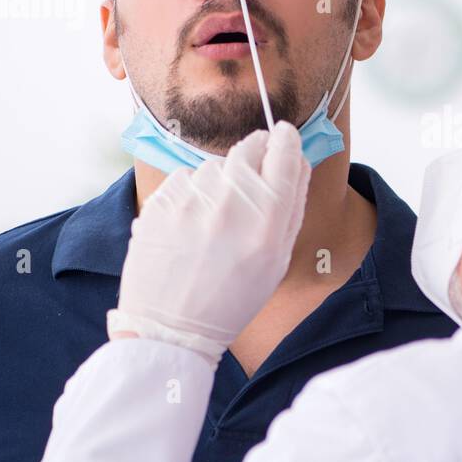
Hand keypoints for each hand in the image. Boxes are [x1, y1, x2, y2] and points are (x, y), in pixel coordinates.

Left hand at [109, 121, 311, 365]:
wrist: (171, 326)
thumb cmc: (230, 298)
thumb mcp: (276, 260)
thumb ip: (292, 207)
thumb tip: (299, 161)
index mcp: (268, 219)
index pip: (284, 151)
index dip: (286, 139)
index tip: (283, 135)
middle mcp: (231, 201)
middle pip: (250, 146)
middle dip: (256, 152)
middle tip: (251, 176)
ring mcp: (193, 198)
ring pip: (215, 164)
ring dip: (220, 179)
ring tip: (215, 217)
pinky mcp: (162, 200)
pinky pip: (185, 178)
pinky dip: (191, 192)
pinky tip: (191, 222)